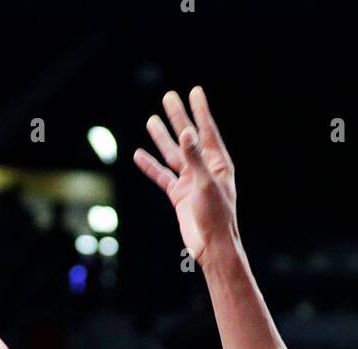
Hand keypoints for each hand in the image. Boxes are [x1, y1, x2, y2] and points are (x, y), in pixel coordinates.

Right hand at [134, 87, 237, 266]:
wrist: (211, 247)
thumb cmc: (217, 216)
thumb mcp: (206, 184)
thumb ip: (195, 158)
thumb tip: (186, 133)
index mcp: (218, 164)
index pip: (207, 131)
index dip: (200, 111)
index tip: (195, 91)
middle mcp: (204, 169)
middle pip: (188, 138)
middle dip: (178, 117)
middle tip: (168, 97)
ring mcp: (190, 182)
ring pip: (173, 155)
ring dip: (162, 138)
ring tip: (151, 120)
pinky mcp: (179, 196)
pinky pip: (162, 177)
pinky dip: (150, 166)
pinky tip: (139, 154)